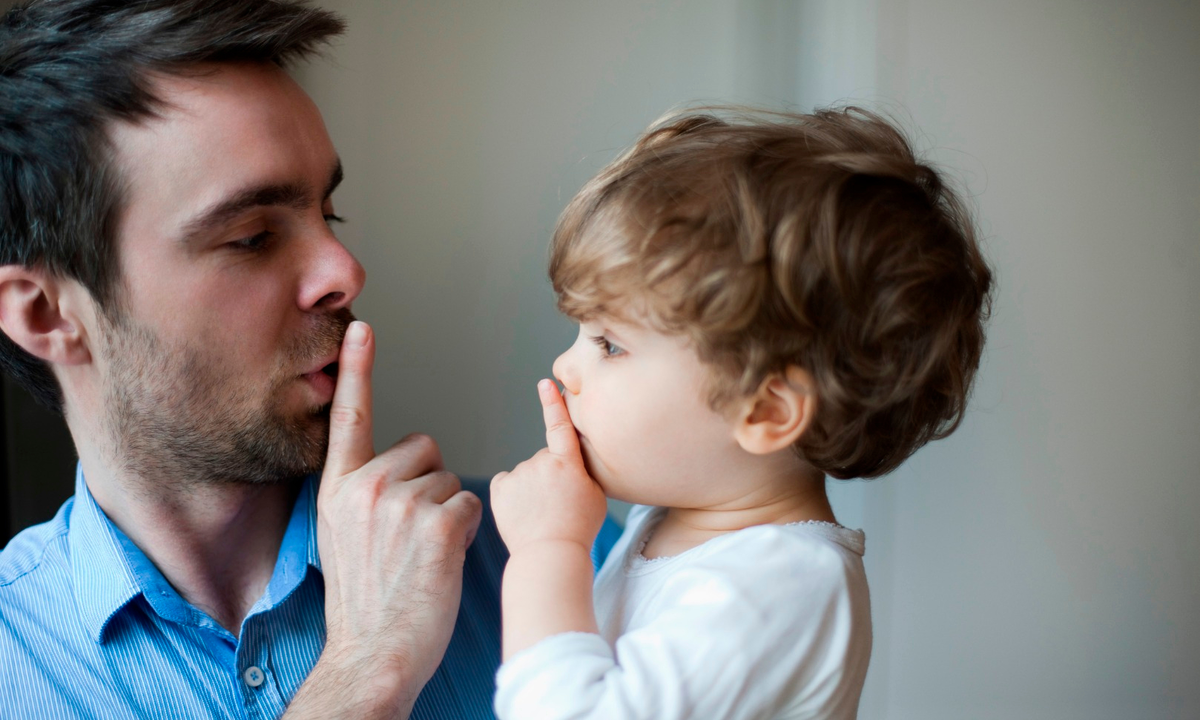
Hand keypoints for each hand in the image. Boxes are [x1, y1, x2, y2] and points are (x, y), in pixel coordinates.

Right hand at [287, 321, 482, 718]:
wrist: (374, 653)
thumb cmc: (367, 601)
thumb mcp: (341, 537)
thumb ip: (361, 496)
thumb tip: (393, 473)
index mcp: (337, 489)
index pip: (350, 417)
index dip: (358, 369)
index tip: (360, 326)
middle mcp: (365, 488)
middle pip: (425, 448)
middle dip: (429, 483)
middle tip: (410, 537)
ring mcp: (401, 504)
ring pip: (451, 479)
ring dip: (448, 512)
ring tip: (422, 556)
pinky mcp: (438, 524)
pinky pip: (472, 502)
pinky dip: (466, 530)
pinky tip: (441, 561)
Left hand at [491, 379, 607, 555]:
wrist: (550, 555)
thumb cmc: (579, 528)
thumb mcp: (596, 494)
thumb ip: (583, 469)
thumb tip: (568, 457)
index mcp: (567, 462)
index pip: (559, 424)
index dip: (552, 402)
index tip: (546, 382)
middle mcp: (540, 462)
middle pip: (545, 459)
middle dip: (551, 475)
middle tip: (559, 504)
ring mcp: (518, 474)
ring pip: (527, 473)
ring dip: (532, 487)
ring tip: (542, 514)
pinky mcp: (499, 488)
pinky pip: (508, 484)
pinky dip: (513, 494)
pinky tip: (523, 513)